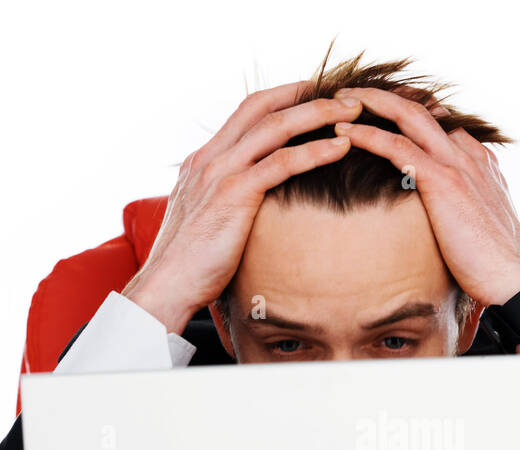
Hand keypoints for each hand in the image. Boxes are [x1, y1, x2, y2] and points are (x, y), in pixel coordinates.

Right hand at [123, 82, 363, 332]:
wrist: (166, 285)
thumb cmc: (190, 265)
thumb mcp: (204, 220)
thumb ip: (223, 201)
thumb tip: (250, 206)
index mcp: (202, 160)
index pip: (245, 112)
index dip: (282, 97)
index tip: (315, 95)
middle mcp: (209, 158)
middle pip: (262, 107)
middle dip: (305, 94)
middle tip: (344, 94)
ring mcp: (220, 173)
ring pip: (275, 127)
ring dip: (318, 113)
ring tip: (352, 110)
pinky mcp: (234, 195)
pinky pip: (282, 163)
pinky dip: (315, 151)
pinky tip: (342, 147)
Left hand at [332, 87, 519, 352]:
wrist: (515, 280)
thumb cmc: (496, 266)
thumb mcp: (481, 228)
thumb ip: (464, 212)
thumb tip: (446, 223)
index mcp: (481, 165)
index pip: (444, 124)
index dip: (413, 113)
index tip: (385, 111)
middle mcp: (471, 156)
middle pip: (424, 110)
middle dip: (387, 97)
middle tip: (355, 94)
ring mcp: (458, 165)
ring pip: (409, 116)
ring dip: (372, 102)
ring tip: (340, 100)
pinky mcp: (443, 182)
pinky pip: (398, 147)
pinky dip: (368, 134)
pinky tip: (344, 131)